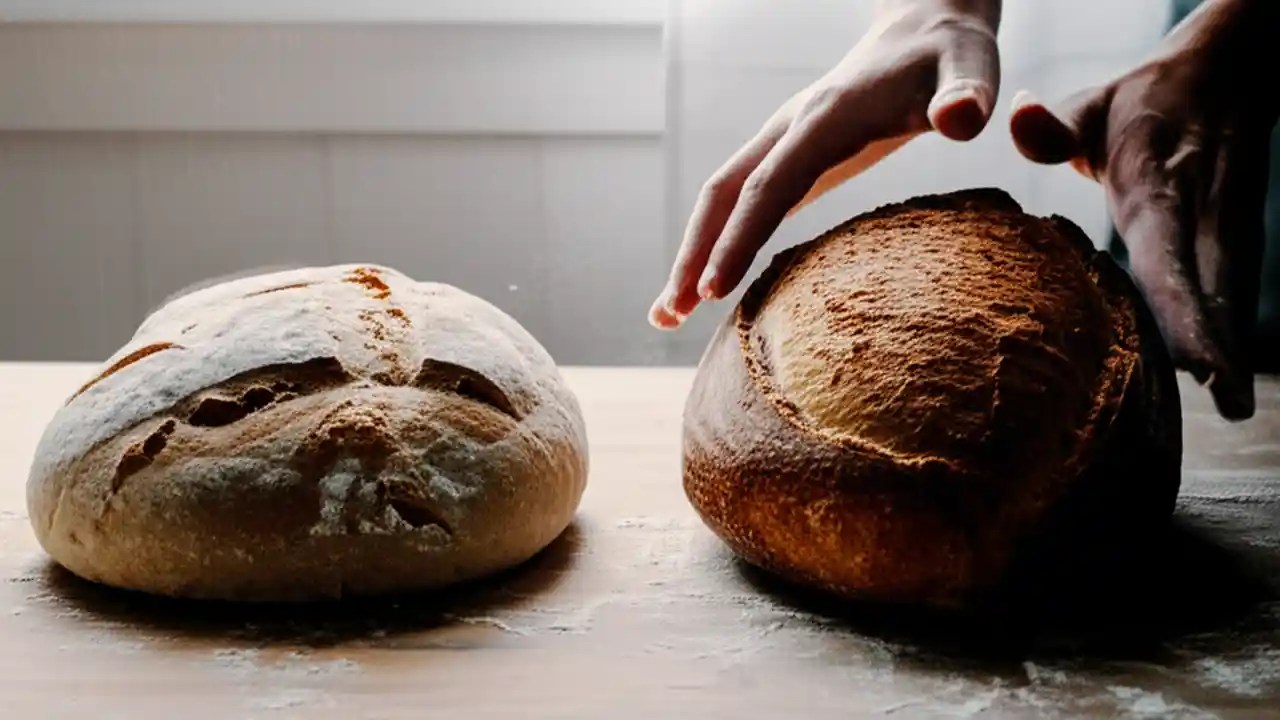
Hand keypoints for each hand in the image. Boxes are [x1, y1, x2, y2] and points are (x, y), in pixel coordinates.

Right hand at [649, 0, 1001, 328]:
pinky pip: (741, 203)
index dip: (739, 239)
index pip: (770, 185)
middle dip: (692, 255)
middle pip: (723, 194)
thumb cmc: (952, 54)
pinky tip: (710, 286)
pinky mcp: (792, 159)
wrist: (925, 25)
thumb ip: (968, 93)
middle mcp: (790, 129)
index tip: (713, 292)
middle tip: (666, 318)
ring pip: (721, 199)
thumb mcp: (971, 65)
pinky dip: (717, 243)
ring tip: (667, 316)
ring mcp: (784, 143)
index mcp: (826, 117)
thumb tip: (960, 120)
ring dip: (691, 254)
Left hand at [1009, 0, 1278, 419]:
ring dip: (1232, 349)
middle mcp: (1204, 216)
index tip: (1201, 363)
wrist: (1229, 73)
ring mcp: (1230, 229)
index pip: (1172, 258)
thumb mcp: (1094, 103)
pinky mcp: (1239, 239)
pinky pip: (1231, 291)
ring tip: (1234, 409)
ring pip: (1232, 295)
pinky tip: (1222, 381)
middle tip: (1230, 409)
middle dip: (1221, 350)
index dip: (1186, 312)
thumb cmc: (1144, 102)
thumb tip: (1019, 121)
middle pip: (1215, 290)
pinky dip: (1226, 331)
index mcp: (1160, 191)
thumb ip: (1056, 125)